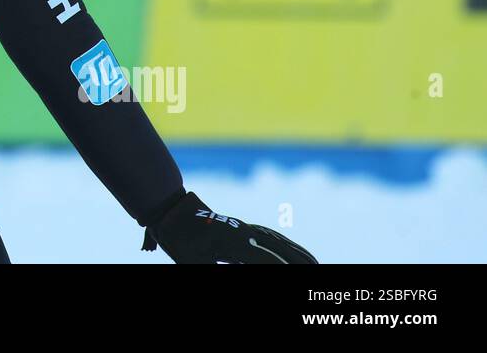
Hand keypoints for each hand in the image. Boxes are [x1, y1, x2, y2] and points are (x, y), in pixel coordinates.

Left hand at [142, 191, 317, 263]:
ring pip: (275, 240)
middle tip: (319, 269)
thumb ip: (211, 270)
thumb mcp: (192, 262)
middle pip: (279, 250)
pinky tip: (284, 246)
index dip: (285, 269)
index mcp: (235, 243)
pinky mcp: (236, 226)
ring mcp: (241, 228)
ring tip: (313, 261)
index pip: (268, 262)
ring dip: (295, 251)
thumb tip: (224, 270)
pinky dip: (280, 241)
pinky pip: (265, 233)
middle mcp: (243, 233)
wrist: (168, 209)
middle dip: (299, 261)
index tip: (302, 278)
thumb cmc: (177, 238)